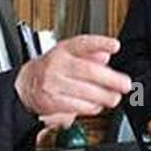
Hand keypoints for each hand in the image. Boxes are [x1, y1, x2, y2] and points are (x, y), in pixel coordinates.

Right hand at [16, 35, 132, 128]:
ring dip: (104, 97)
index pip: (83, 43)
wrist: (26, 85)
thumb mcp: (68, 54)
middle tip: (125, 84)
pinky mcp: (51, 101)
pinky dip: (91, 108)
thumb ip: (89, 54)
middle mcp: (57, 64)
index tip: (115, 46)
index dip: (100, 43)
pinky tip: (97, 106)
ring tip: (114, 98)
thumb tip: (105, 54)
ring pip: (85, 91)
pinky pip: (77, 106)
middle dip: (111, 79)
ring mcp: (53, 83)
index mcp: (63, 50)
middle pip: (88, 71)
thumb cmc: (52, 69)